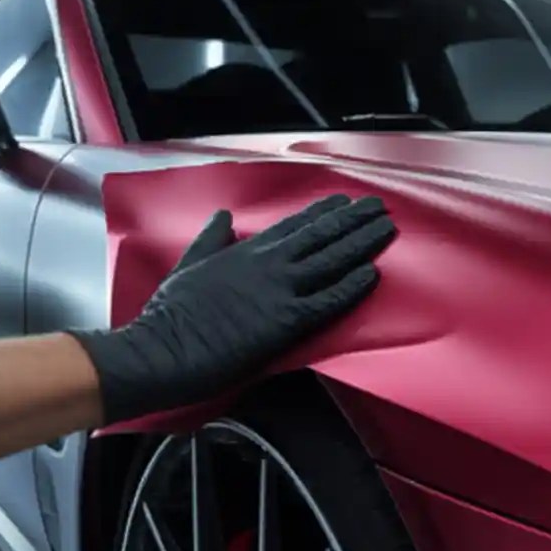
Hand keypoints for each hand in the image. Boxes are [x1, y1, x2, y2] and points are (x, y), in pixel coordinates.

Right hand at [70, 194, 395, 422]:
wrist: (164, 347)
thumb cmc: (171, 313)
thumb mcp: (189, 262)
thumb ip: (212, 238)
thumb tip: (223, 216)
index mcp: (245, 250)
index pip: (294, 225)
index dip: (323, 213)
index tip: (344, 202)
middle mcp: (268, 263)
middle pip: (321, 235)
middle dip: (352, 219)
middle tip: (378, 207)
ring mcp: (279, 290)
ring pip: (332, 260)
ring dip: (362, 243)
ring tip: (386, 228)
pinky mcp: (286, 321)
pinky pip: (329, 300)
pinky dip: (352, 286)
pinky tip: (373, 273)